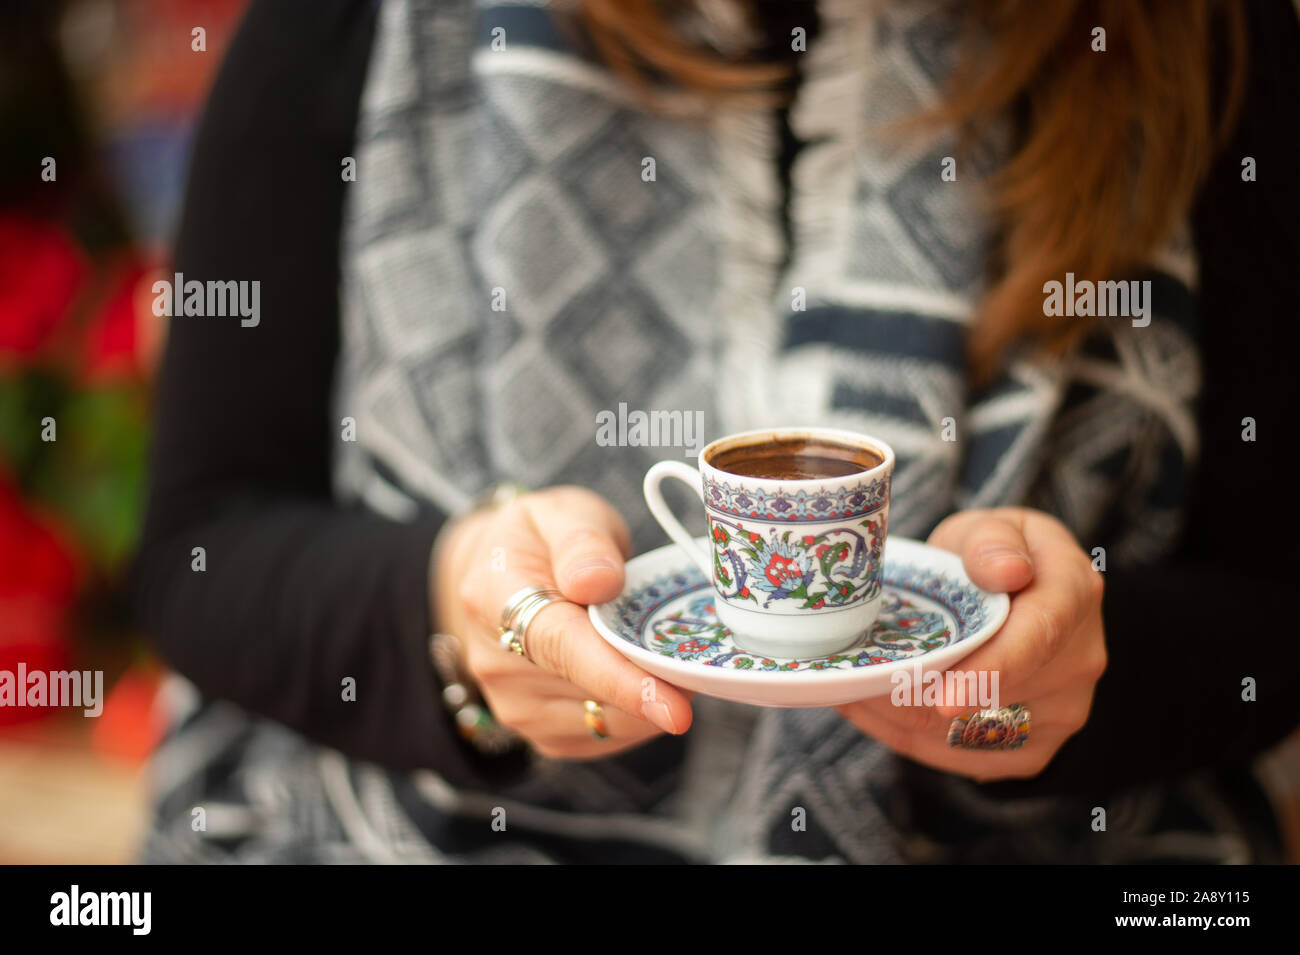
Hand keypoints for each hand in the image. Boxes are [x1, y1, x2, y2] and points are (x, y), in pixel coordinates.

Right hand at [432, 486, 692, 759]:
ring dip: (651, 699)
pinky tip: (647, 678)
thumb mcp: (561, 513)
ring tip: (666, 652)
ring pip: (606, 722)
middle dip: (656, 681)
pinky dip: (639, 715)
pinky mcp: (542, 733)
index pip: (563, 648)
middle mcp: (496, 663)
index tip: (673, 704)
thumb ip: (581, 542)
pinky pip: (606, 736)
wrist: (498, 576)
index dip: (621, 679)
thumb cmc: (539, 539)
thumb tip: (599, 582)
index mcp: (494, 598)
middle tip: (700, 654)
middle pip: (591, 691)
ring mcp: (515, 706)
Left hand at [835, 507, 1105, 781]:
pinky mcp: (1035, 746)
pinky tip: (872, 710)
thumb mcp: (988, 527)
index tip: (944, 698)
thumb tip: (1007, 570)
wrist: (1014, 590)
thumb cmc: (992, 554)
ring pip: (973, 735)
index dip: (990, 672)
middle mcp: (1080, 660)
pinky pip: (965, 757)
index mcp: (1074, 593)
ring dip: (904, 719)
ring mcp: (1063, 711)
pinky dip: (910, 739)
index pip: (1037, 639)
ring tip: (852, 690)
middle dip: (920, 695)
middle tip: (855, 679)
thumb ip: (991, 542)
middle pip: (998, 698)